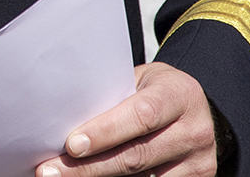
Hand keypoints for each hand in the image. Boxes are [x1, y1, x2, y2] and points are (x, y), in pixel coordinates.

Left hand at [36, 63, 218, 176]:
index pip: (141, 115)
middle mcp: (193, 131)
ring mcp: (198, 162)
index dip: (105, 131)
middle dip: (88, 167)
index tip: (71, 144)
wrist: (198, 109)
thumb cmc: (156, 92)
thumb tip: (62, 121)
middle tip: (50, 172)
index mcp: (178, 95)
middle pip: (136, 156)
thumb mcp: (140, 82)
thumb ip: (112, 98)